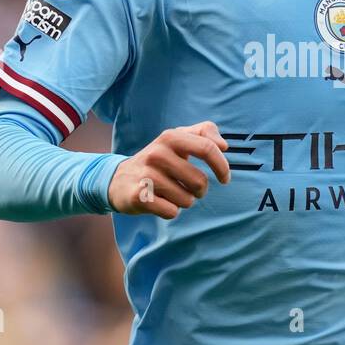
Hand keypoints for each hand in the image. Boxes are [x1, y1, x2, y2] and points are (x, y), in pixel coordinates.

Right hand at [108, 122, 230, 218]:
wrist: (119, 179)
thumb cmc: (159, 160)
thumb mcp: (178, 139)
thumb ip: (204, 132)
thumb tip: (224, 146)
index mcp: (170, 137)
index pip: (207, 148)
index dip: (222, 166)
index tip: (225, 178)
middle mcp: (157, 153)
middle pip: (200, 181)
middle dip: (201, 190)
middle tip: (191, 189)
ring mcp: (146, 175)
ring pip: (187, 200)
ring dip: (184, 201)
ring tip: (171, 193)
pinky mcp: (139, 196)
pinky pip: (172, 212)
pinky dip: (170, 211)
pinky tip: (159, 202)